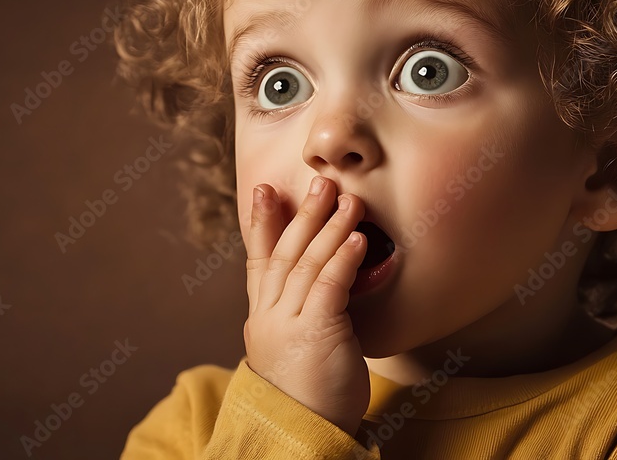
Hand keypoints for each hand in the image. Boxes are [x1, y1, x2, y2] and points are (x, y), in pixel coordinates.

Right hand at [242, 175, 369, 436]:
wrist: (305, 433)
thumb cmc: (311, 393)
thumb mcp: (298, 346)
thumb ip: (302, 313)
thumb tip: (323, 283)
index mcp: (263, 318)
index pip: (259, 261)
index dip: (262, 224)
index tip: (266, 191)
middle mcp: (269, 316)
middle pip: (283, 253)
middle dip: (302, 214)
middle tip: (320, 183)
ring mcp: (288, 323)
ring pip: (305, 263)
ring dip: (329, 228)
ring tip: (348, 200)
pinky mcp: (315, 332)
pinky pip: (327, 286)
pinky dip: (342, 259)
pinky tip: (357, 239)